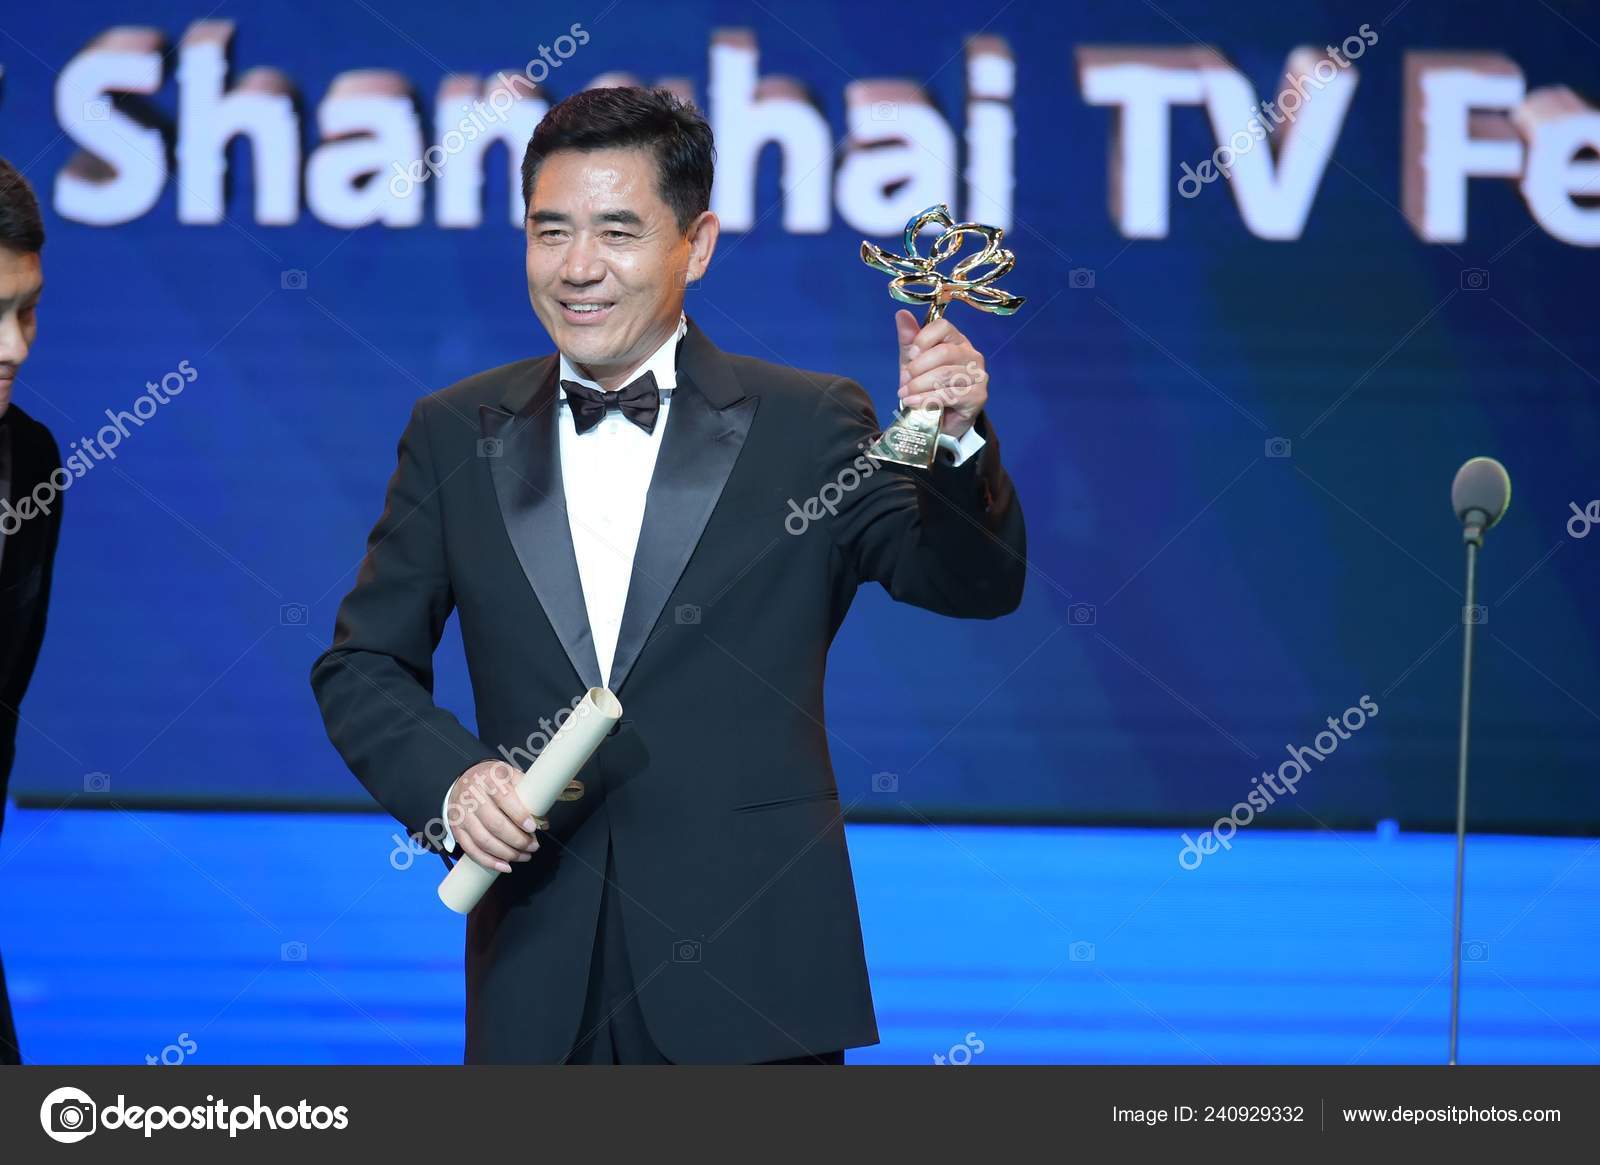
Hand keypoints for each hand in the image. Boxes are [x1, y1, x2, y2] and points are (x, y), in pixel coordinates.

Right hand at [446, 759, 548, 873]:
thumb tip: (544, 822)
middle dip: (517, 840)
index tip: (533, 827)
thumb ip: (528, 795)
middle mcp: (472, 797)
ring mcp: (462, 814)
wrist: (466, 780)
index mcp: (489, 779)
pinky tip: (505, 866)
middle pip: (494, 823)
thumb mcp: (512, 776)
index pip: (504, 798)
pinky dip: (489, 861)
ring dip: (506, 853)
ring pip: (483, 840)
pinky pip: (471, 850)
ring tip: (524, 856)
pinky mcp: (456, 829)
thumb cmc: (495, 781)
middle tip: (533, 846)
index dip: (519, 815)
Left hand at [895, 308, 988, 438]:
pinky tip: (913, 403)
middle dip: (918, 368)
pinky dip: (926, 399)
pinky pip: (949, 394)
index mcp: (957, 341)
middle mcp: (972, 355)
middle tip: (904, 381)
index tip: (910, 356)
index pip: (943, 326)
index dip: (923, 339)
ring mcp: (978, 376)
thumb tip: (901, 314)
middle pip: (944, 352)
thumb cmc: (929, 388)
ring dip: (919, 386)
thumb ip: (908, 340)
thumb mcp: (913, 363)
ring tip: (905, 395)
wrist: (940, 421)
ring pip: (945, 374)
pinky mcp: (978, 396)